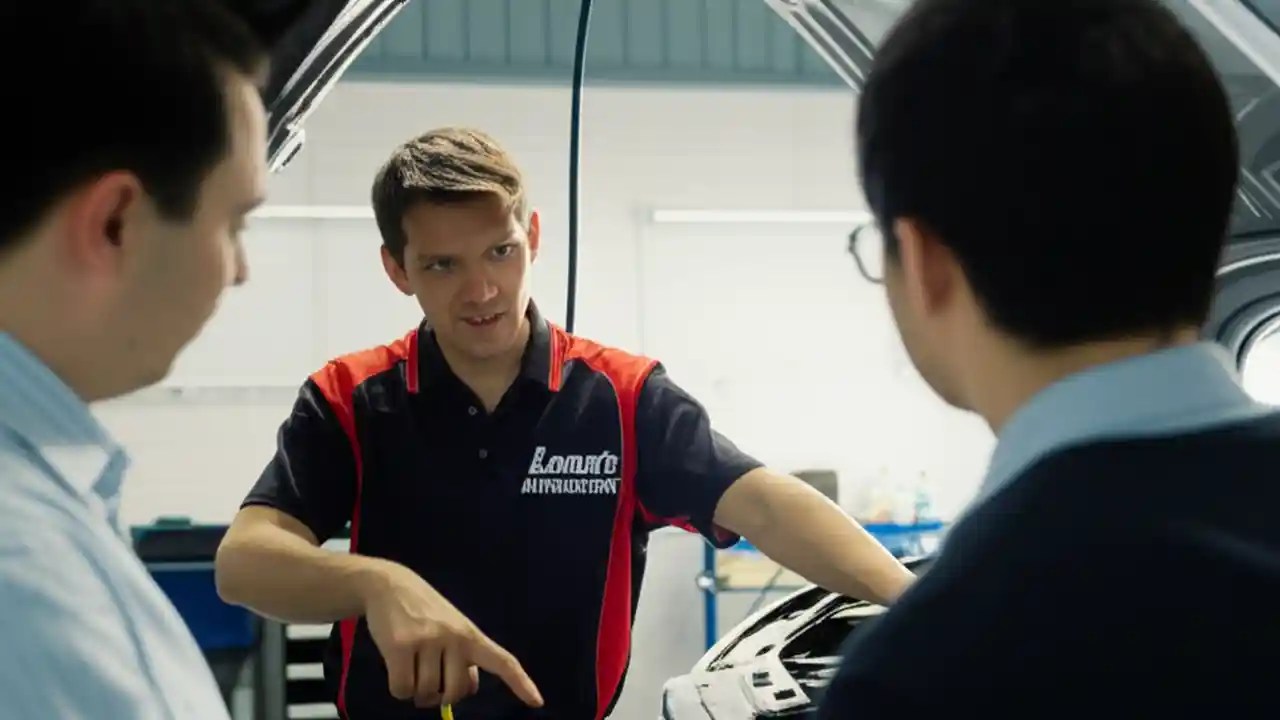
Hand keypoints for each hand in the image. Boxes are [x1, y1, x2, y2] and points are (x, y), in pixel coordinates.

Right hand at [360, 561, 542, 708]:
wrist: (389, 585)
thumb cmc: (424, 614)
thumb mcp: (452, 628)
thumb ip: (463, 656)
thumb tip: (465, 691)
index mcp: (472, 635)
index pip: (502, 661)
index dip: (521, 683)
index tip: (538, 702)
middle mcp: (454, 637)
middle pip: (456, 693)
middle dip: (441, 696)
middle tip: (430, 680)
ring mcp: (427, 641)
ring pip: (426, 694)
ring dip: (416, 692)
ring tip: (412, 667)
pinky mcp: (400, 646)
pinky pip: (402, 690)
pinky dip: (398, 690)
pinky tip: (396, 669)